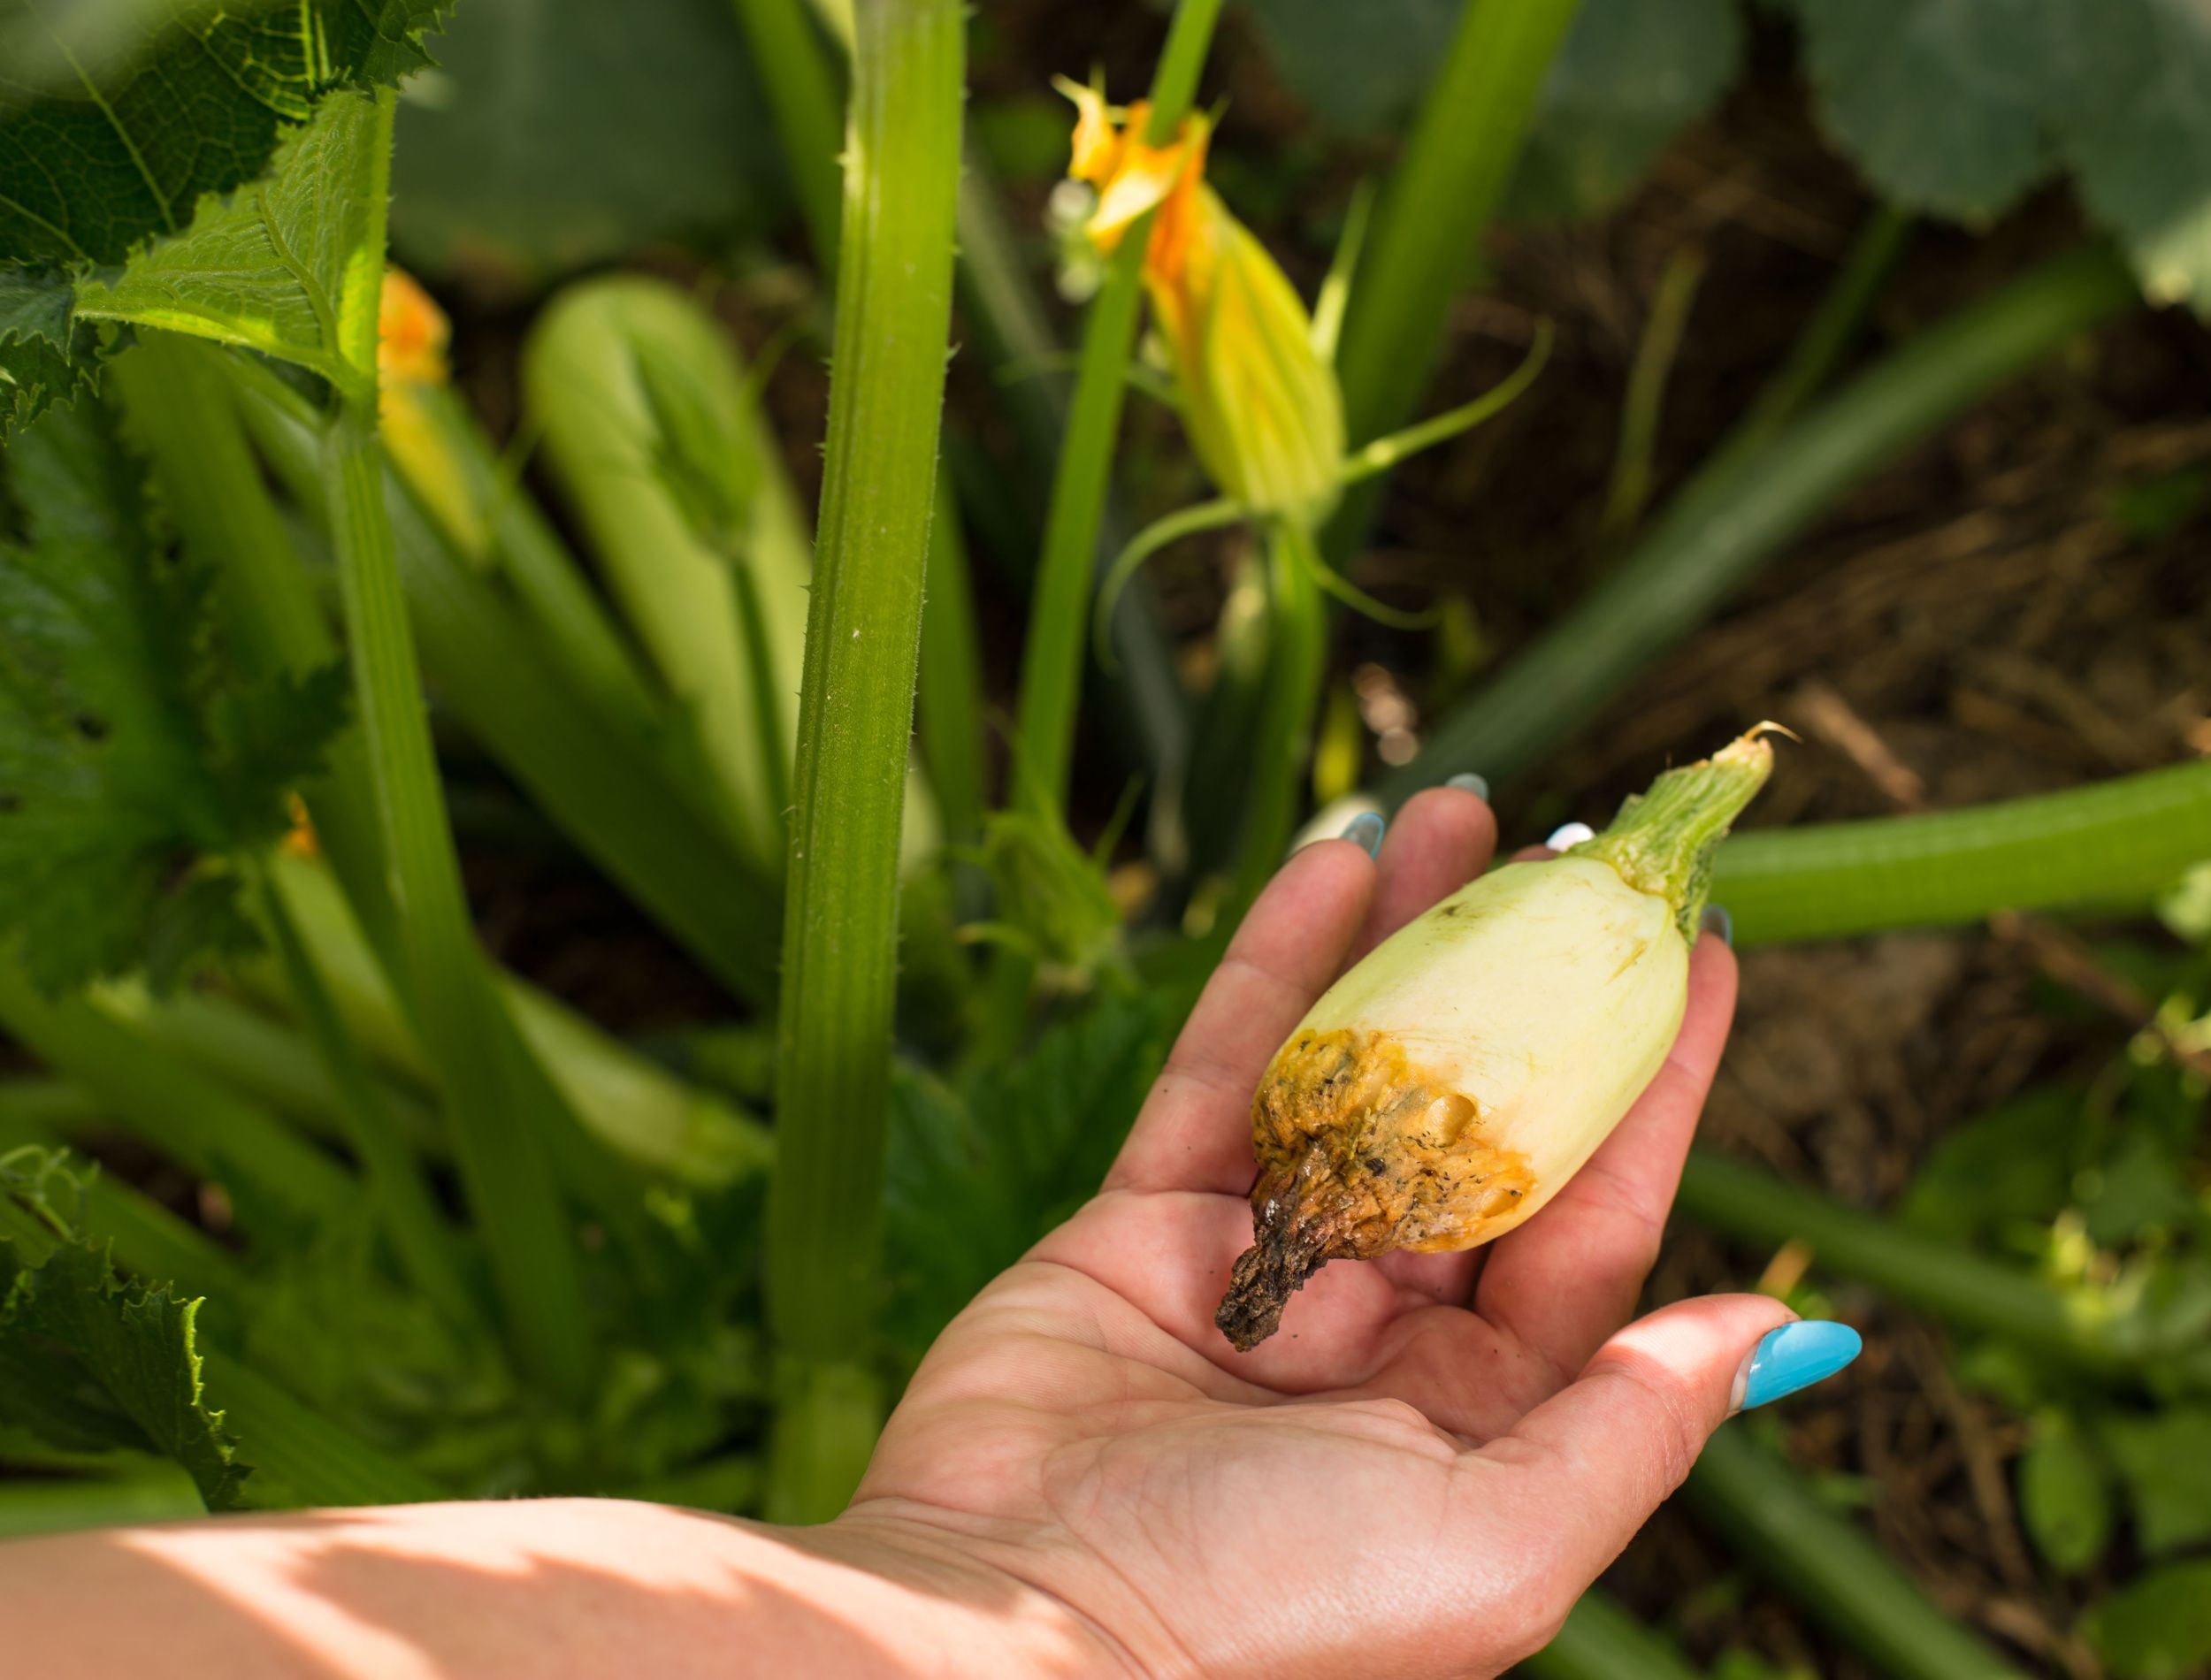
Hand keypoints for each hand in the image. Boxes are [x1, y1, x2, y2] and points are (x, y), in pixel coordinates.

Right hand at [850, 786, 1795, 1679]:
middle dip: (1528, 980)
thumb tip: (1778, 1324)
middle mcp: (1383, 1330)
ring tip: (1458, 808)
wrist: (1015, 1636)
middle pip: (1481, 1118)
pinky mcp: (1143, 1226)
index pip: (1598, 1211)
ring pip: (1357, 1070)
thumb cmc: (1274, 1620)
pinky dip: (1279, 962)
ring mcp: (1261, 1269)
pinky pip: (1227, 1068)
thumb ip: (1635, 1422)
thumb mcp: (1500, 1543)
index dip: (1654, 1077)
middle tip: (1569, 848)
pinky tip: (1332, 859)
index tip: (1700, 948)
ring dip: (1408, 939)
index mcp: (1486, 1409)